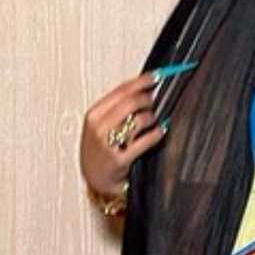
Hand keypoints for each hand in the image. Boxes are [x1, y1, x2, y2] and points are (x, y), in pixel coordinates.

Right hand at [80, 71, 166, 195]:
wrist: (95, 178)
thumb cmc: (101, 148)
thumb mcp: (101, 125)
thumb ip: (118, 107)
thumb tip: (145, 88)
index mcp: (94, 115)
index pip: (121, 90)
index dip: (141, 81)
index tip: (156, 76)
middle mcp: (98, 128)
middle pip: (130, 102)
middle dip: (148, 99)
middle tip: (156, 100)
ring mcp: (107, 144)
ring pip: (138, 120)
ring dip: (151, 117)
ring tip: (153, 120)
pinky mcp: (119, 160)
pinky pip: (145, 141)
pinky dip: (156, 134)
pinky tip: (160, 131)